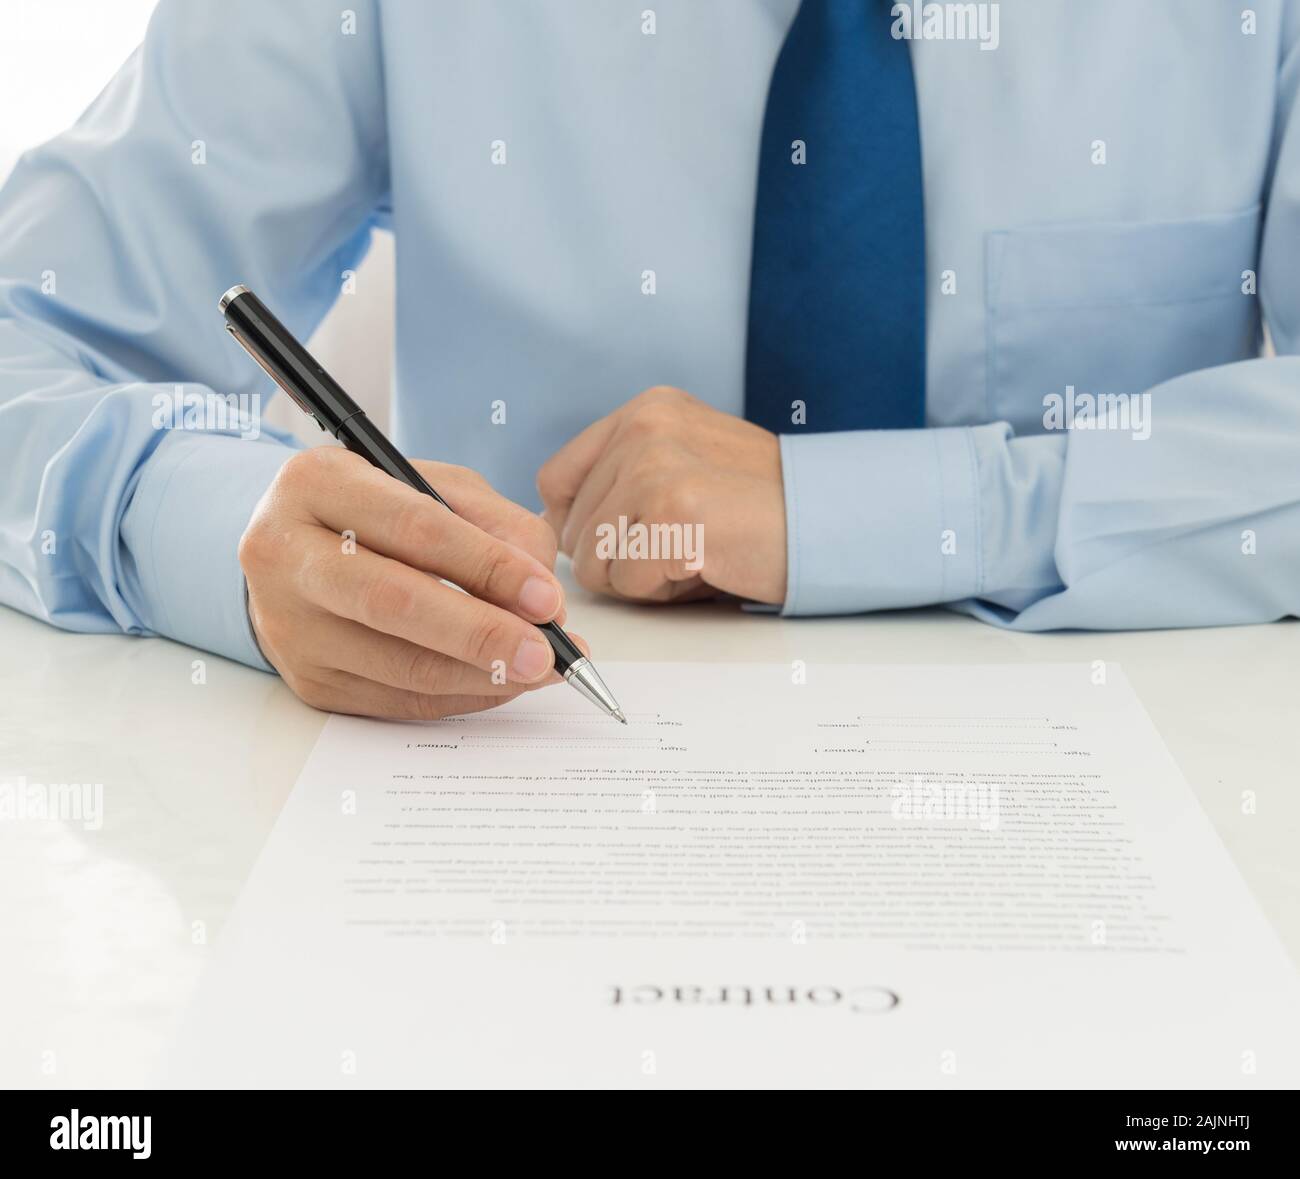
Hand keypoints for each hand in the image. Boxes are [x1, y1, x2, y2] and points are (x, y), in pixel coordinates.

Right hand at [239, 447, 580, 718]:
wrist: (299, 554)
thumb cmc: (382, 514)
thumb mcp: (440, 489)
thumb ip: (497, 526)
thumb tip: (543, 597)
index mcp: (318, 484)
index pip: (415, 529)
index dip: (488, 566)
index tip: (546, 597)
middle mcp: (285, 553)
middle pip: (393, 603)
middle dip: (482, 633)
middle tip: (545, 653)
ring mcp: (288, 625)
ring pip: (399, 665)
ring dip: (481, 676)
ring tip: (538, 670)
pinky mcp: (307, 679)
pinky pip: (397, 700)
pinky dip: (461, 696)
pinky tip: (500, 683)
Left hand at [538, 386, 786, 603]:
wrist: (833, 521)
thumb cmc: (760, 510)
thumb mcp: (684, 467)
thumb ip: (620, 483)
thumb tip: (557, 527)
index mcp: (643, 411)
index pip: (556, 480)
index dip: (581, 527)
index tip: (626, 539)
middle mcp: (643, 427)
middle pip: (574, 531)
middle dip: (620, 558)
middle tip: (683, 544)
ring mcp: (654, 465)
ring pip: (595, 563)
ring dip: (643, 577)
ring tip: (696, 551)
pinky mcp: (671, 509)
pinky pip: (629, 583)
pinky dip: (666, 590)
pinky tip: (708, 563)